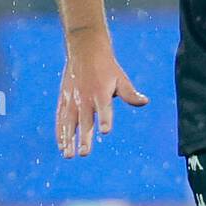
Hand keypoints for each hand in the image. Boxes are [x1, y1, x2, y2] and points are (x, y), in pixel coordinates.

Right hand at [55, 36, 148, 156]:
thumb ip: (130, 93)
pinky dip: (60, 131)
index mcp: (101, 92)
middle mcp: (85, 97)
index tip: (105, 131)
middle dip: (84, 137)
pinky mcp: (64, 99)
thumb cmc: (107, 68)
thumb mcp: (120, 78)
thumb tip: (145, 101)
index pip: (104, 108)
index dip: (105, 119)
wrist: (85, 50)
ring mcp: (72, 99)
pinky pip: (60, 118)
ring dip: (68, 139)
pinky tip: (62, 146)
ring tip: (68, 155)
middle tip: (85, 153)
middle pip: (84, 120)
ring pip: (69, 122)